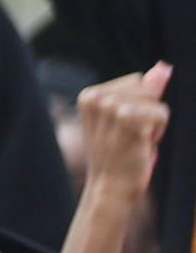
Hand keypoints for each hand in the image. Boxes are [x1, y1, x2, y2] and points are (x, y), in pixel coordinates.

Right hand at [79, 64, 170, 203]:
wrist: (110, 187)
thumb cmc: (120, 154)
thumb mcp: (129, 117)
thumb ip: (146, 89)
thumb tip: (164, 66)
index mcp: (89, 94)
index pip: (137, 81)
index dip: (139, 105)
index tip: (123, 127)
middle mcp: (95, 97)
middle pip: (147, 88)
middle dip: (147, 112)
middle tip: (129, 136)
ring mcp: (109, 106)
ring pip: (155, 102)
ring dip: (153, 124)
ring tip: (134, 141)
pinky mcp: (126, 118)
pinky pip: (161, 113)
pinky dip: (158, 132)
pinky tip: (140, 145)